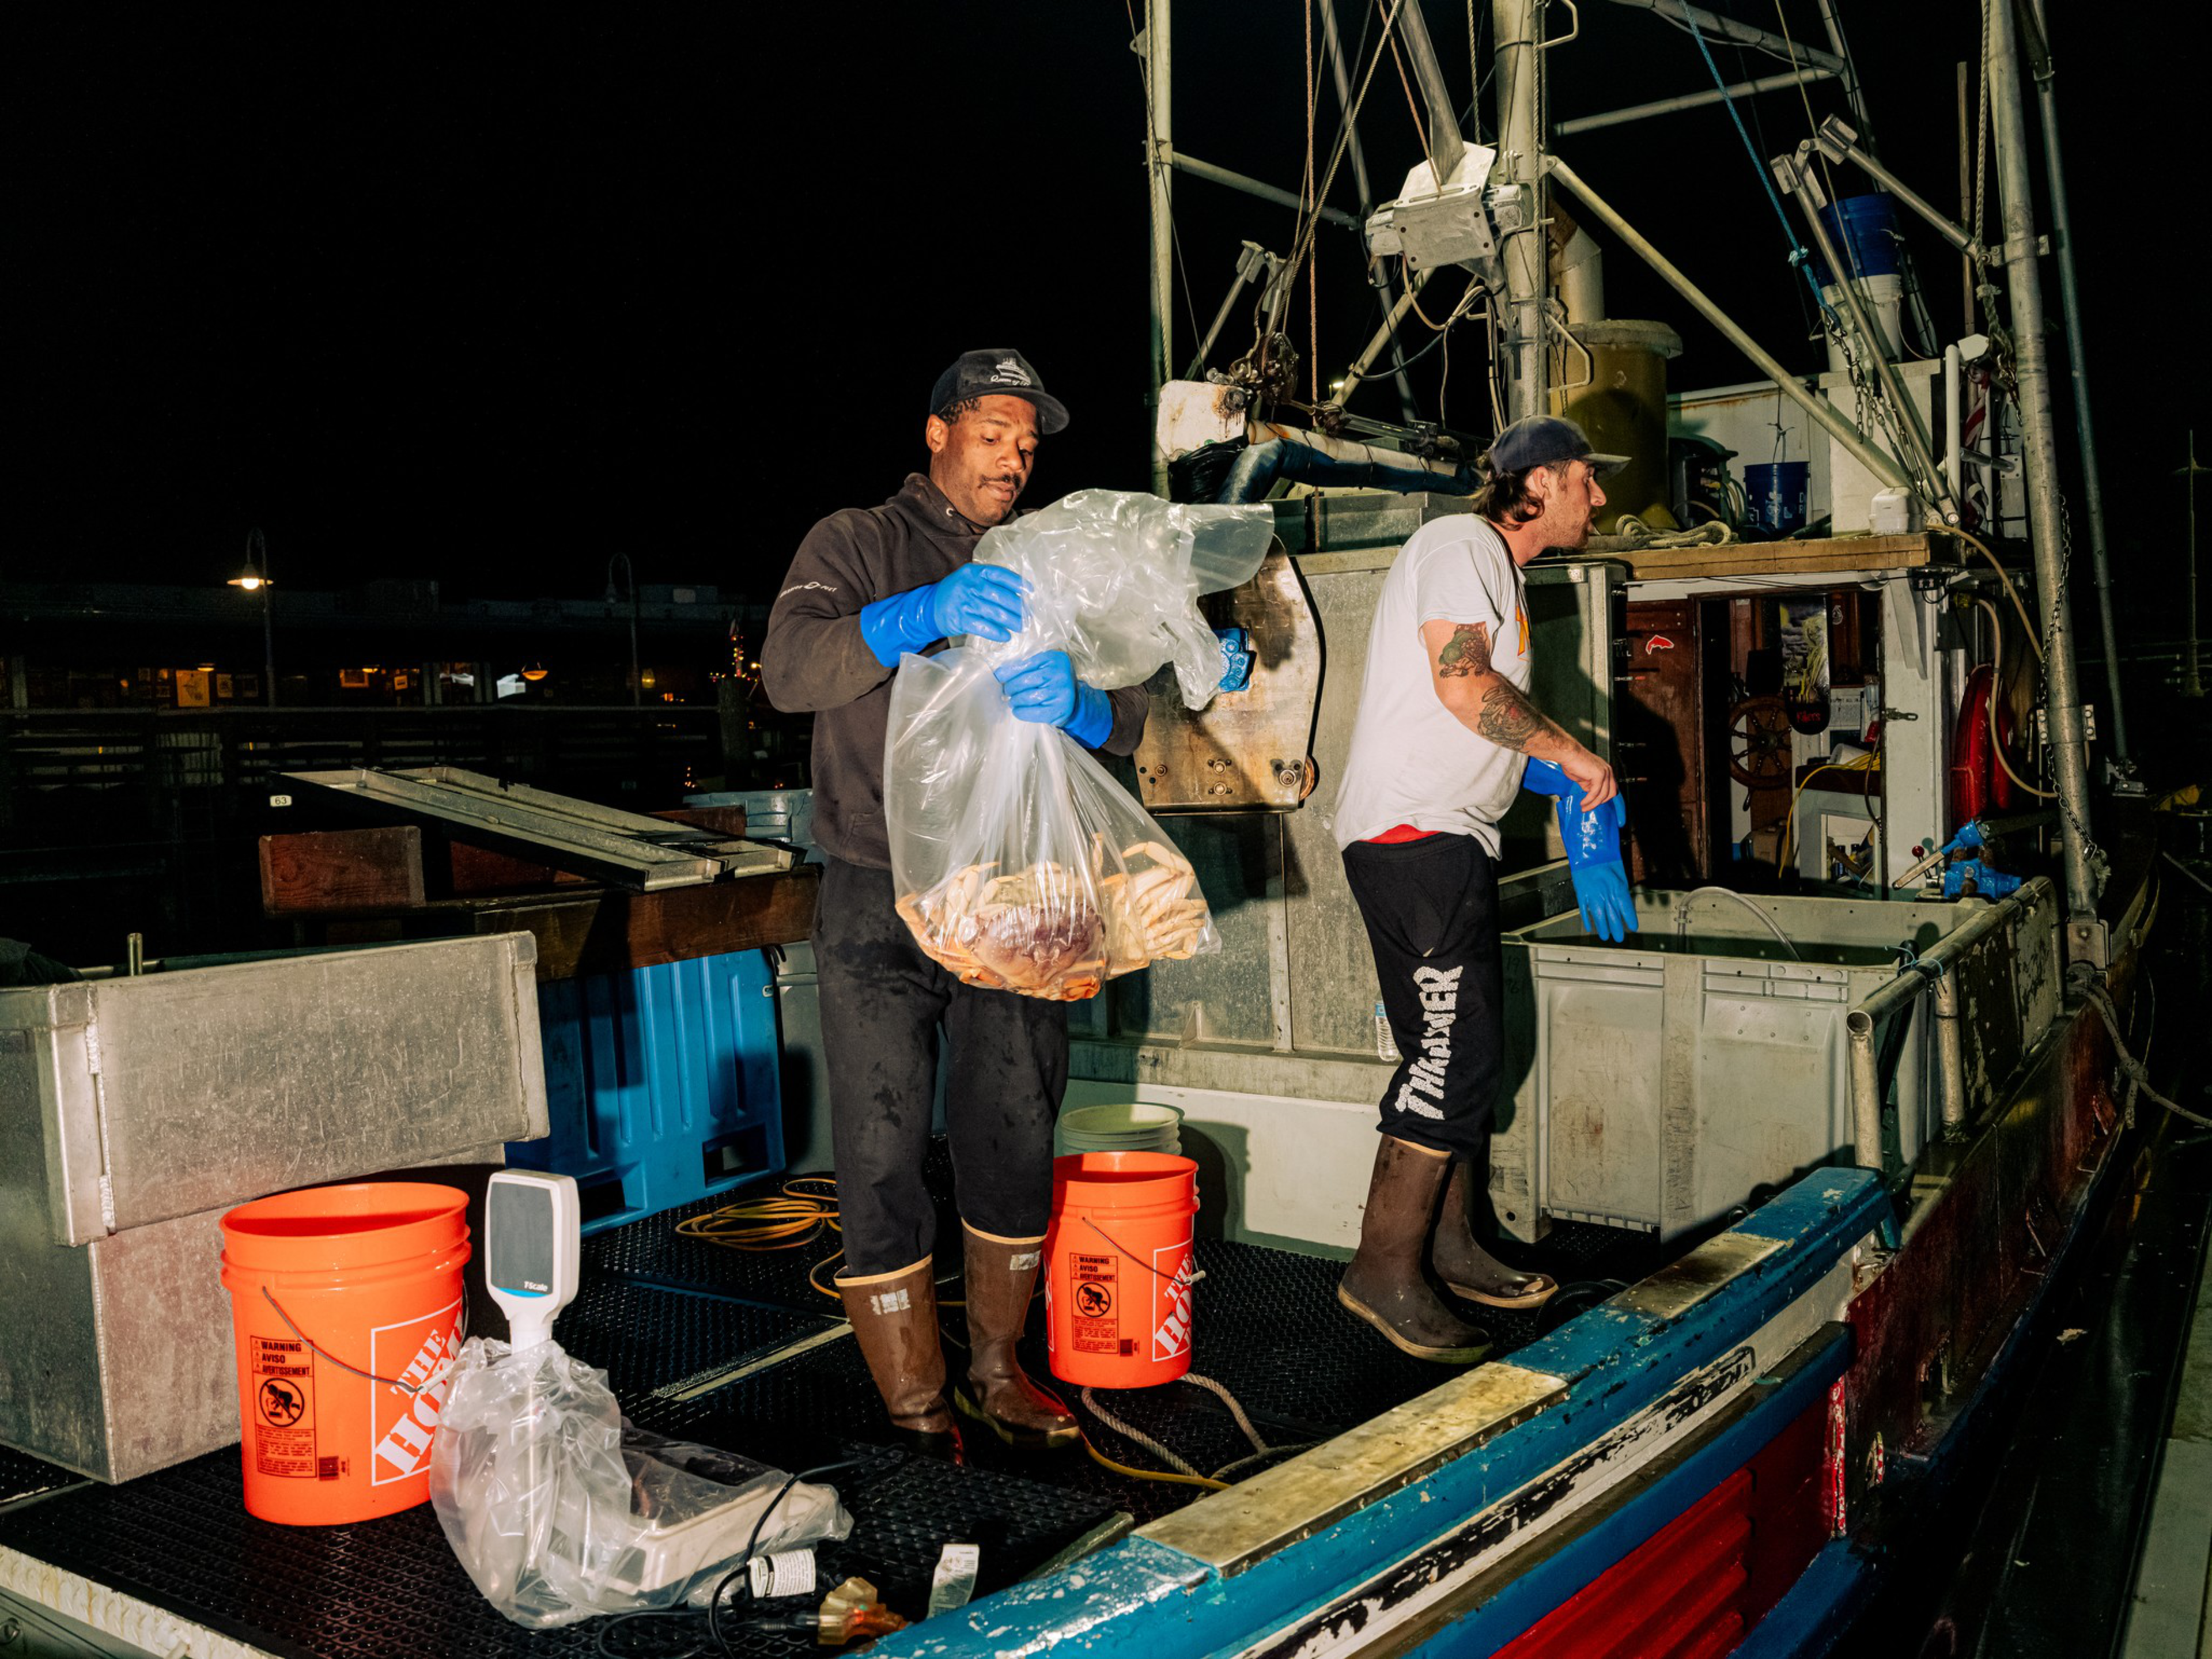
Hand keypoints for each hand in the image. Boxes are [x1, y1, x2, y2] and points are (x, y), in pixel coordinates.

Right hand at [857, 561, 1028, 666]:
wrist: (928, 607)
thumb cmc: (955, 593)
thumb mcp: (969, 579)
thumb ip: (988, 582)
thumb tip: (1017, 593)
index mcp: (973, 572)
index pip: (999, 574)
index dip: (1016, 582)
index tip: (1030, 591)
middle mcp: (968, 585)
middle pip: (999, 595)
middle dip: (1017, 606)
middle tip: (1028, 615)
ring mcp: (963, 602)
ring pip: (993, 612)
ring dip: (1010, 620)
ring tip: (1021, 626)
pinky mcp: (960, 619)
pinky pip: (983, 626)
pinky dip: (996, 632)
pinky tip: (1006, 636)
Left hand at [995, 651, 1113, 747]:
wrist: (1075, 699)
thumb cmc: (1054, 680)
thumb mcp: (1046, 666)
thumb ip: (1028, 665)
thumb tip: (1001, 673)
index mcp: (1054, 658)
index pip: (1025, 664)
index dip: (1009, 671)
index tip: (999, 676)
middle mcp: (1058, 674)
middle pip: (1023, 681)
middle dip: (1011, 687)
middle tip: (1008, 691)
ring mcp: (1059, 692)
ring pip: (1026, 697)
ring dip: (1014, 700)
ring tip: (1013, 701)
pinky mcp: (1057, 709)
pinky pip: (1032, 712)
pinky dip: (1020, 712)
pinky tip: (1017, 710)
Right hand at [1556, 746, 1617, 811]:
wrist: (1567, 754)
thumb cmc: (1573, 762)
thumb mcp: (1583, 777)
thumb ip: (1589, 785)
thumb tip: (1589, 793)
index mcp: (1605, 770)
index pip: (1611, 788)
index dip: (1604, 798)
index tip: (1595, 803)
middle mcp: (1607, 770)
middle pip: (1611, 793)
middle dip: (1600, 802)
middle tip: (1590, 807)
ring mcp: (1604, 773)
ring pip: (1602, 795)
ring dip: (1592, 804)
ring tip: (1584, 807)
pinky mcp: (1598, 775)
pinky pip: (1595, 793)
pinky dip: (1589, 800)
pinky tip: (1583, 803)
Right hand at [1568, 858, 1638, 942]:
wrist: (1589, 850)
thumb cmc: (1607, 859)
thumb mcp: (1620, 874)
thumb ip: (1622, 889)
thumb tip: (1623, 902)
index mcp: (1619, 889)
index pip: (1627, 910)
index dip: (1630, 920)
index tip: (1633, 927)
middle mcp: (1606, 895)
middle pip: (1613, 917)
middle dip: (1616, 929)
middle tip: (1619, 938)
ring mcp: (1592, 896)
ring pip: (1598, 917)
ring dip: (1602, 928)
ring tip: (1604, 936)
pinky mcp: (1581, 894)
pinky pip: (1584, 910)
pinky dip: (1586, 920)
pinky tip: (1589, 927)